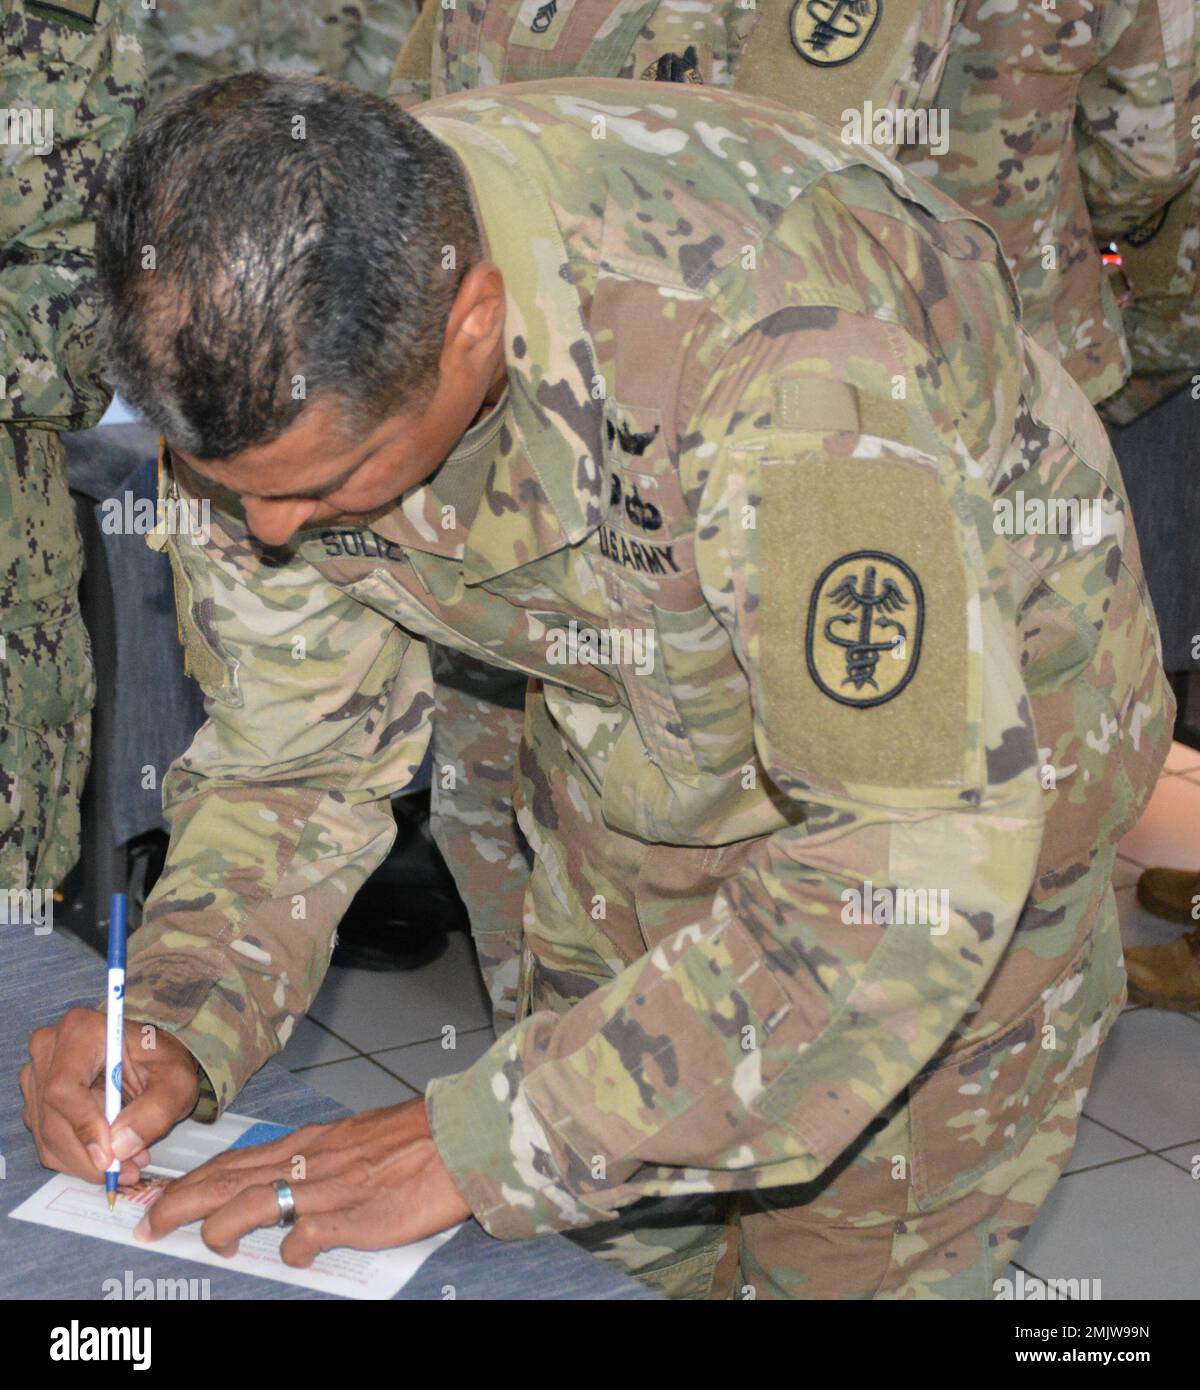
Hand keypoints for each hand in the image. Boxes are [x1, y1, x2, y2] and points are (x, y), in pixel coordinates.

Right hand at [20, 1007, 200, 1184]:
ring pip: (49, 1136)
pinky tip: (112, 1156)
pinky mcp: (38, 1102)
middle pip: (53, 1118)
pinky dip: (80, 1158)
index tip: (110, 1156)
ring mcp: (39, 1077)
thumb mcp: (176, 1083)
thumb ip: (154, 1112)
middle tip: (126, 1171)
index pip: (64, 1087)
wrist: (154, 1061)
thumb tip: (120, 1147)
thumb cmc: (164, 1063)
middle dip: (90, 1155)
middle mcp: (50, 1050)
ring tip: (128, 1163)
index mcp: (80, 1031)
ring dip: (87, 1161)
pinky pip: (50, 1142)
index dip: (84, 1126)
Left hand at [134, 1099, 470, 1264]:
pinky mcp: (354, 1215)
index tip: (165, 1195)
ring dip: (218, 1224)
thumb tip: (293, 1176)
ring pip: (253, 1202)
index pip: (235, 1159)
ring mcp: (329, 1187)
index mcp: (309, 1141)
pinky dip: (292, 1249)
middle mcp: (310, 1160)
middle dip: (182, 1201)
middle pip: (229, 1178)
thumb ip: (321, 1156)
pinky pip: (307, 1235)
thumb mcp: (356, 1136)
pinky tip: (292, 1257)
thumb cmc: (416, 1137)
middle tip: (149, 1222)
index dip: (195, 1179)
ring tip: (203, 1243)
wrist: (459, 1136)